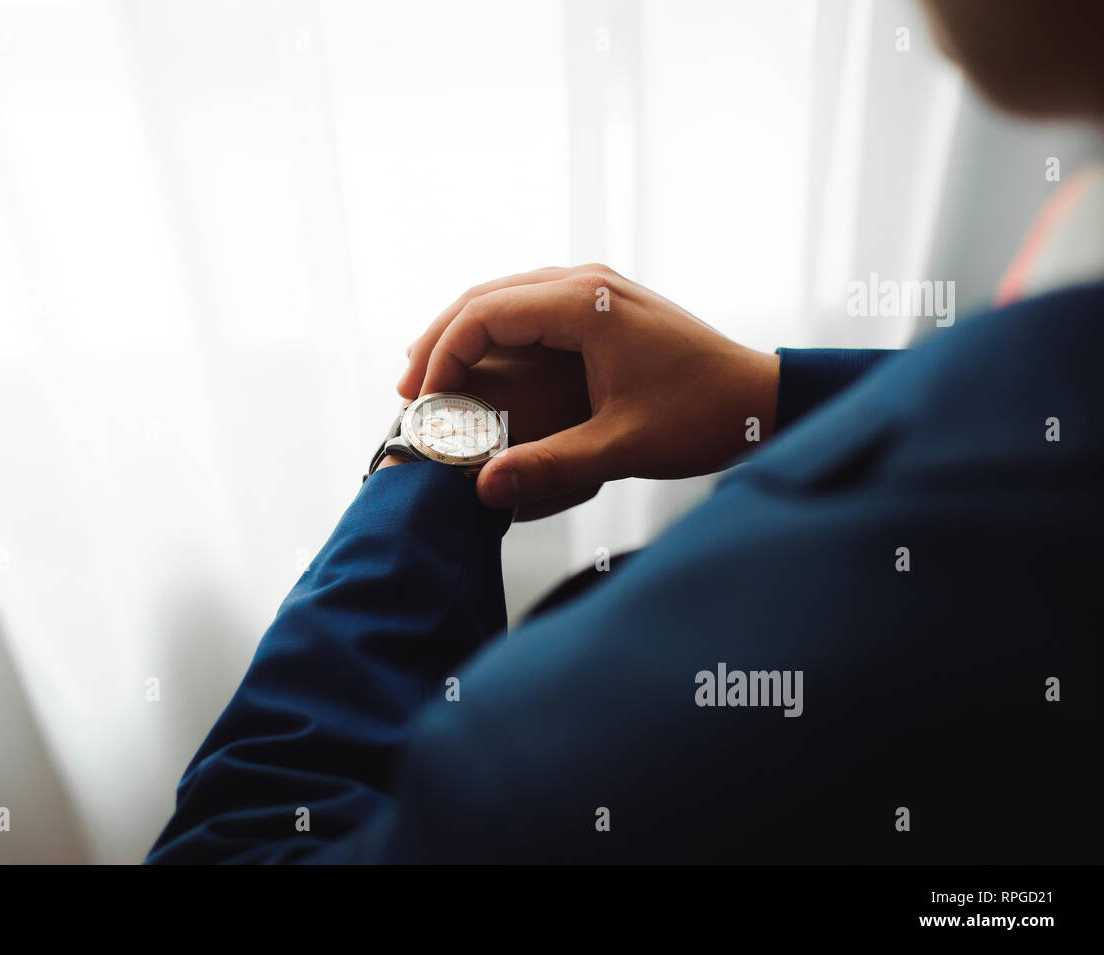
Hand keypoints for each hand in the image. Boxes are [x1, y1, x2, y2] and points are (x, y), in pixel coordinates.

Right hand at [397, 264, 778, 511]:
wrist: (761, 398)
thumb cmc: (702, 416)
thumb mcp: (623, 447)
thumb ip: (551, 466)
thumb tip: (484, 489)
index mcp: (585, 304)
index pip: (485, 313)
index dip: (443, 355)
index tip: (424, 402)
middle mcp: (585, 283)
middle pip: (485, 295)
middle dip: (439, 341)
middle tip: (408, 390)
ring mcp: (595, 289)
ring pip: (505, 296)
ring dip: (463, 333)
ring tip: (431, 378)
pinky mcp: (603, 305)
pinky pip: (529, 307)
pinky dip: (495, 333)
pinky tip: (481, 366)